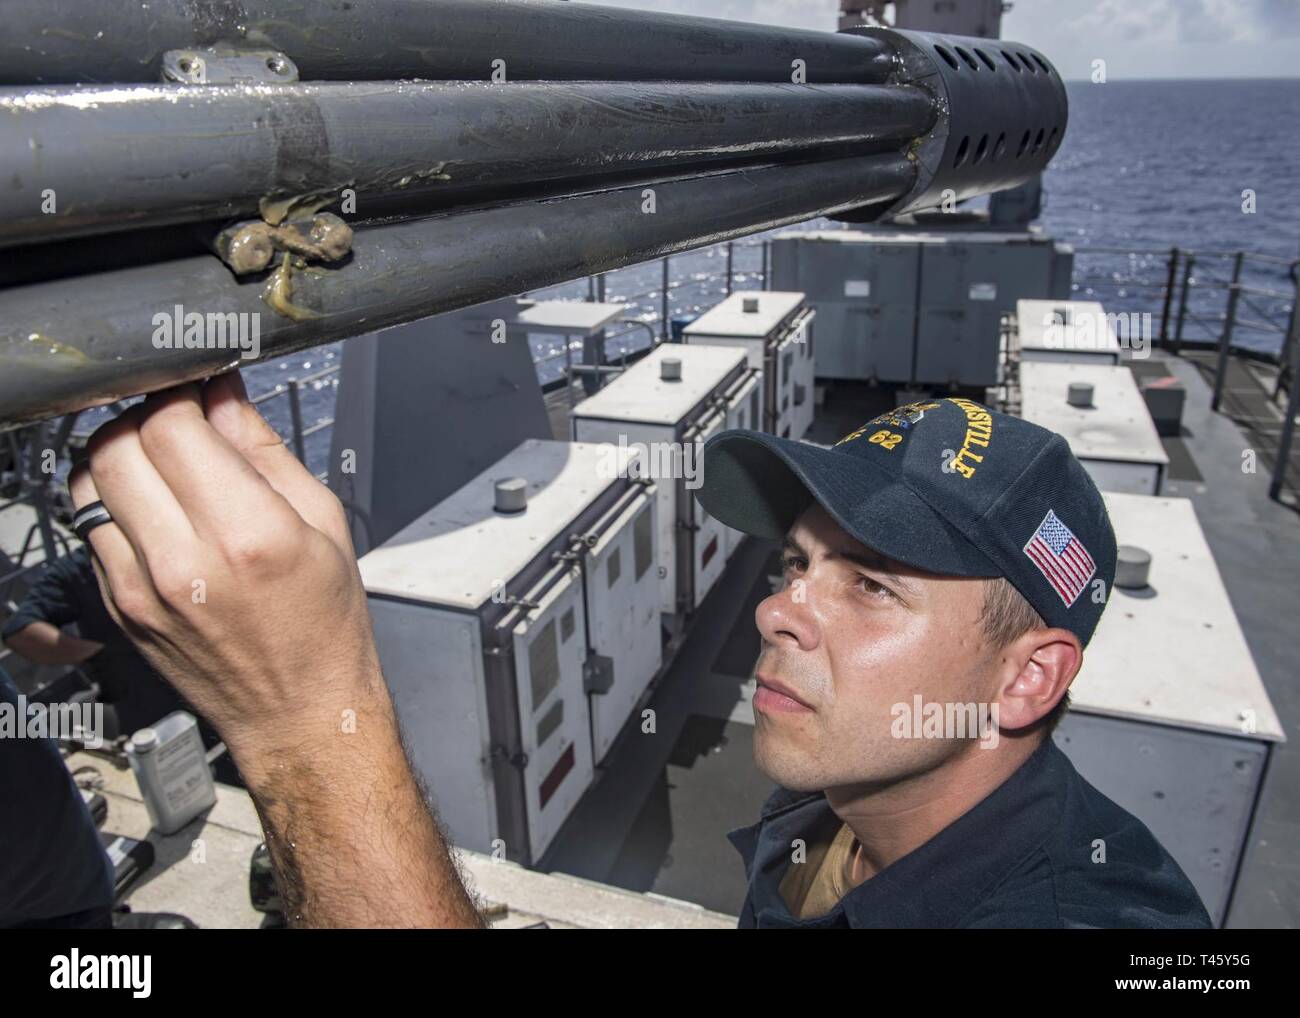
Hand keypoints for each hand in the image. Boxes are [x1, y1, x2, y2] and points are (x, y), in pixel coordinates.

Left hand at [68, 372, 482, 926]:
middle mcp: (185, 561)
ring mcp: (141, 589)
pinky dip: (114, 504)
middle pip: (115, 446)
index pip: (172, 426)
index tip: (198, 391)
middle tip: (176, 420)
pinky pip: (90, 530)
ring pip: (87, 483)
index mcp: (249, 533)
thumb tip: (224, 397)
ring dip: (118, 457)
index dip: (181, 394)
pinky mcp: (118, 608)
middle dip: (143, 417)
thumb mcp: (323, 523)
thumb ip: (264, 452)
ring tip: (159, 462)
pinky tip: (156, 511)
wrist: (300, 712)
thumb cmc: (325, 626)